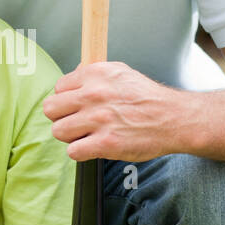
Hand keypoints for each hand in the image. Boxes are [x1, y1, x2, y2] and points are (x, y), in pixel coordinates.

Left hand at [42, 61, 192, 162]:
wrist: (173, 118)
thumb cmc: (148, 98)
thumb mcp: (120, 72)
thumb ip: (94, 73)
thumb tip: (73, 75)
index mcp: (96, 74)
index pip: (58, 88)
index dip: (66, 99)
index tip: (76, 106)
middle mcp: (94, 94)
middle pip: (51, 109)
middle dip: (61, 117)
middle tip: (76, 122)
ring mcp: (99, 120)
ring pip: (58, 131)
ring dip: (70, 136)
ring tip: (86, 135)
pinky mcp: (105, 143)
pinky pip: (73, 151)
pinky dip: (80, 152)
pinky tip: (92, 147)